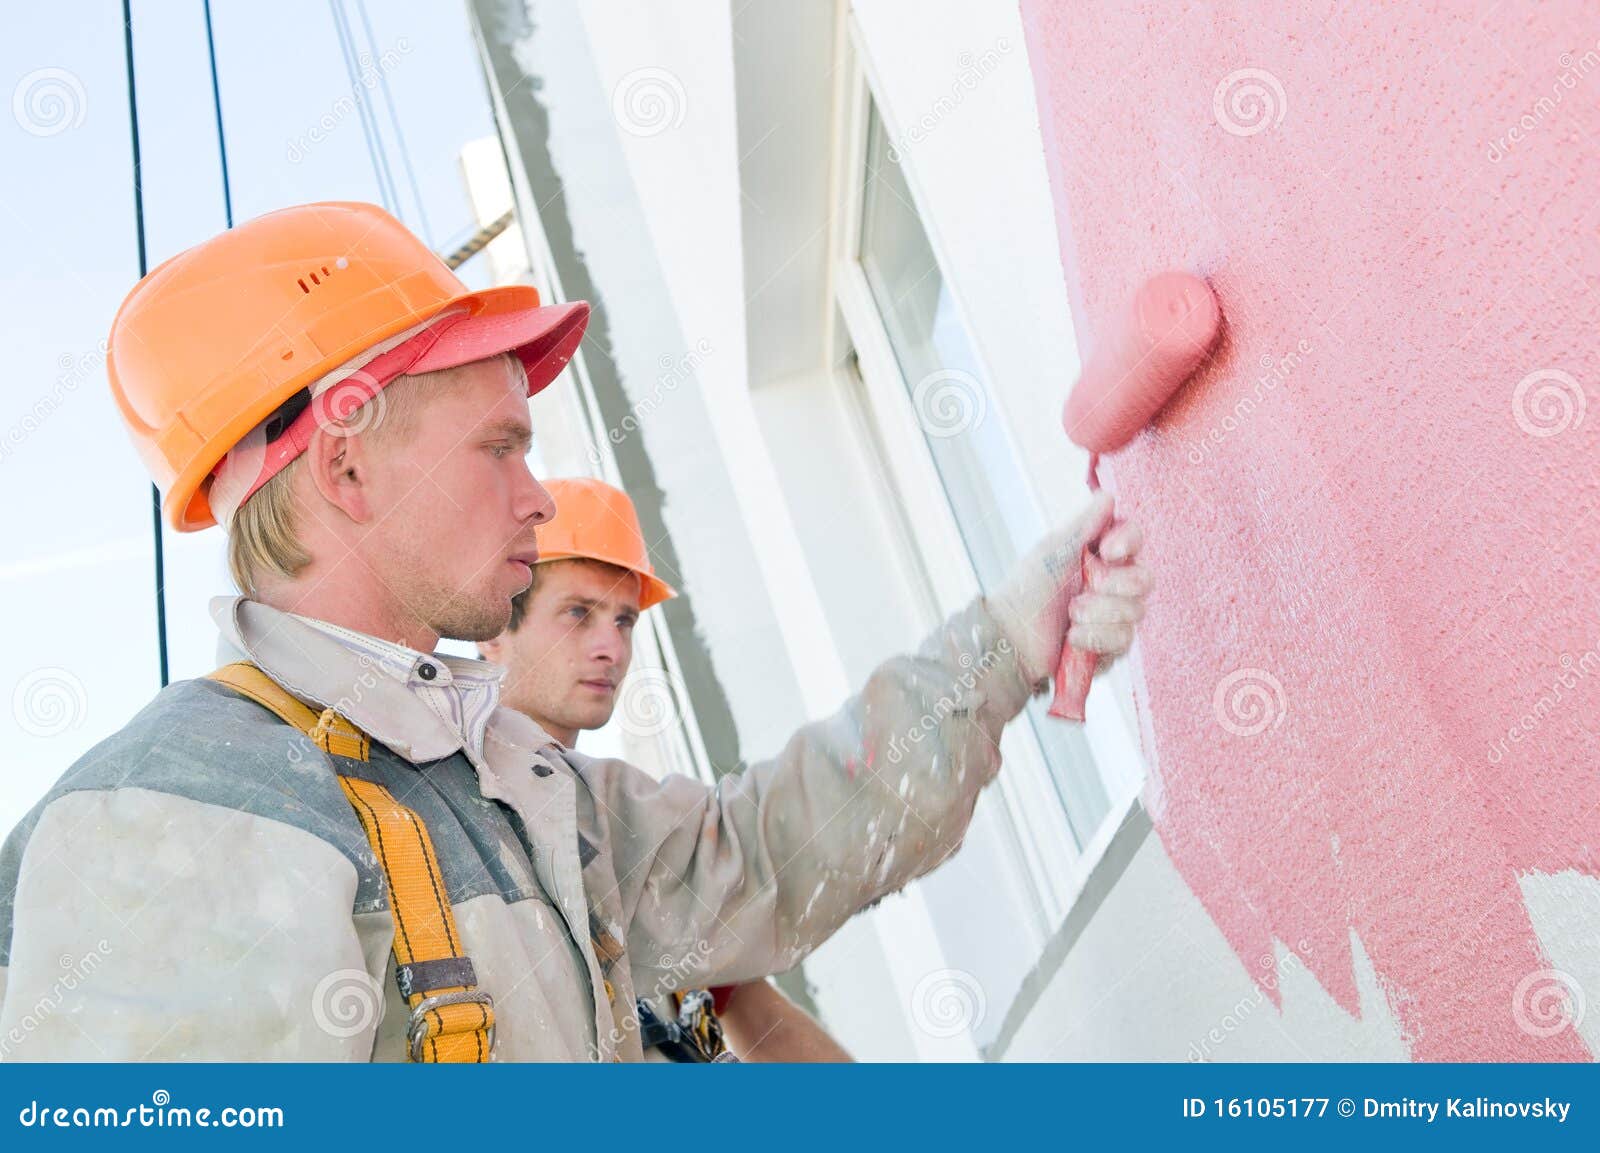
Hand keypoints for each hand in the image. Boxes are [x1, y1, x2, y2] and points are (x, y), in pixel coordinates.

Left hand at [990, 492, 1151, 685]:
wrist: (1012, 636)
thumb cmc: (1027, 589)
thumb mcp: (1054, 551)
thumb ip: (1083, 525)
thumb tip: (1108, 497)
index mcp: (1100, 554)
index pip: (1134, 538)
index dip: (1129, 542)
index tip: (1108, 550)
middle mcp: (1114, 583)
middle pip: (1145, 579)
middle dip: (1117, 585)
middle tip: (1087, 586)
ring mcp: (1116, 615)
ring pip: (1137, 611)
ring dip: (1100, 612)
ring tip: (1072, 614)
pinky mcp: (1112, 644)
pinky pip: (1124, 639)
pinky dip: (1097, 637)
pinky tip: (1074, 636)